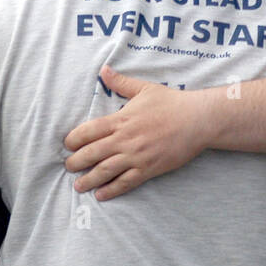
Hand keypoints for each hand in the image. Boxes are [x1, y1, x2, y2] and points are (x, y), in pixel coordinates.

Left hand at [63, 66, 211, 199]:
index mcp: (121, 119)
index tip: (68, 145)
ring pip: (105, 171)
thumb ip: (121, 82)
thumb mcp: (144, 88)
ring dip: (88, 180)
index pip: (88, 131)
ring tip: (78, 186)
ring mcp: (136, 156)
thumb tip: (104, 70)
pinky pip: (125, 182)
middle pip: (92, 153)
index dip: (74, 140)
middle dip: (75, 162)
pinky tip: (101, 195)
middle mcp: (124, 139)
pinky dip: (111, 190)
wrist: (197, 120)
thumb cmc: (172, 103)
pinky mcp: (148, 169)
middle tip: (68, 166)